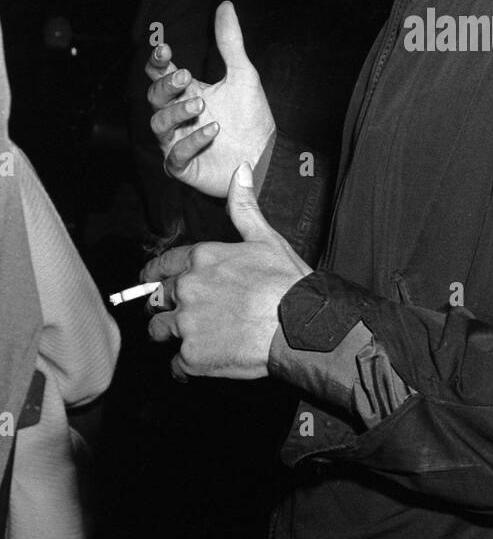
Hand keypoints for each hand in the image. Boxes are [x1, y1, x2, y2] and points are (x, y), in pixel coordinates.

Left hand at [141, 163, 312, 379]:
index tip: (148, 282)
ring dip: (171, 336)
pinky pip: (176, 365)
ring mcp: (187, 323)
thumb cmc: (286, 282)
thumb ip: (244, 207)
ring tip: (190, 340)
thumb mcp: (266, 237)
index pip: (162, 265)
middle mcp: (186, 289)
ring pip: (160, 331)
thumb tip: (240, 171)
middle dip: (163, 307)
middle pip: (156, 300)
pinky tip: (203, 363)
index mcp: (200, 260)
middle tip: (179, 315)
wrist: (298, 324)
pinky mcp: (192, 355)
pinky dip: (186, 366)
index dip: (153, 274)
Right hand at [145, 0, 274, 197]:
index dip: (158, 61)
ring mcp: (177, 141)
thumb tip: (225, 5)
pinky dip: (192, 141)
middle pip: (154, 98)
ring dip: (177, 112)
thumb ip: (230, 42)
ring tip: (201, 105)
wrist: (266, 155)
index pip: (160, 74)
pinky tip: (213, 130)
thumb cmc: (252, 116)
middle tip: (186, 77)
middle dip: (166, 86)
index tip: (166, 49)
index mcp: (186, 93)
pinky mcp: (184, 166)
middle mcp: (178, 116)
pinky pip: (175, 154)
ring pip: (159, 125)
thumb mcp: (243, 74)